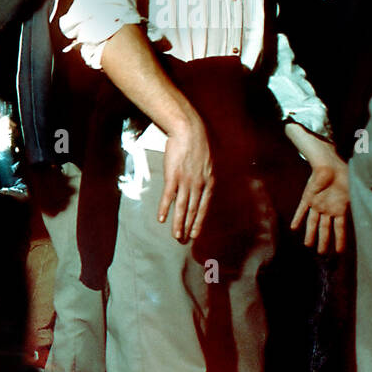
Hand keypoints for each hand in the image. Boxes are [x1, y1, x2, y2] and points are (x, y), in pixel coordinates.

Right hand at [159, 116, 213, 241]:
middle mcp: (199, 184)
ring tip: (176, 236)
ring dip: (179, 224)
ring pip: (182, 207)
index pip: (204, 207)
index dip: (199, 222)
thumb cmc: (199, 141)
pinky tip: (162, 219)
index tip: (195, 234)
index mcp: (209, 181)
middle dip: (189, 228)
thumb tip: (205, 182)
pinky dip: (165, 209)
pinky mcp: (173, 176)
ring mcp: (186, 181)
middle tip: (184, 241)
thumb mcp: (209, 160)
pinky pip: (169, 196)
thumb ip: (207, 174)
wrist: (188, 130)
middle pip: (193, 211)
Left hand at [291, 160, 348, 252]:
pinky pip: (301, 210)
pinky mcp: (307, 198)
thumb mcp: (353, 192)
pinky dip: (297, 218)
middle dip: (324, 242)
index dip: (340, 240)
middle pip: (325, 229)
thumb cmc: (344, 176)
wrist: (331, 164)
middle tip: (322, 254)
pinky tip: (294, 228)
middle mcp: (327, 209)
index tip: (340, 252)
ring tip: (308, 245)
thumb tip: (366, 212)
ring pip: (312, 223)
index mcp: (339, 210)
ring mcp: (317, 204)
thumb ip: (354, 203)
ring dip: (310, 234)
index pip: (340, 229)